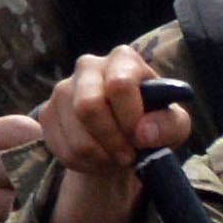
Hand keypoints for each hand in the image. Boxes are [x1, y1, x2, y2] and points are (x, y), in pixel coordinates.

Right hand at [29, 49, 193, 222]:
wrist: (122, 137)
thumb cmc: (151, 123)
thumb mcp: (175, 125)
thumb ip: (169, 126)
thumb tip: (143, 133)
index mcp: (122, 59)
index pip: (119, 85)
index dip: (130, 119)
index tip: (141, 138)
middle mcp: (88, 66)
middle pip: (88, 106)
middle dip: (111, 140)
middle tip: (127, 155)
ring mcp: (62, 89)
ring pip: (75, 135)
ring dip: (100, 157)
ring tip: (114, 158)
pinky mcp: (47, 113)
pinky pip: (61, 148)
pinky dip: (83, 164)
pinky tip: (97, 158)